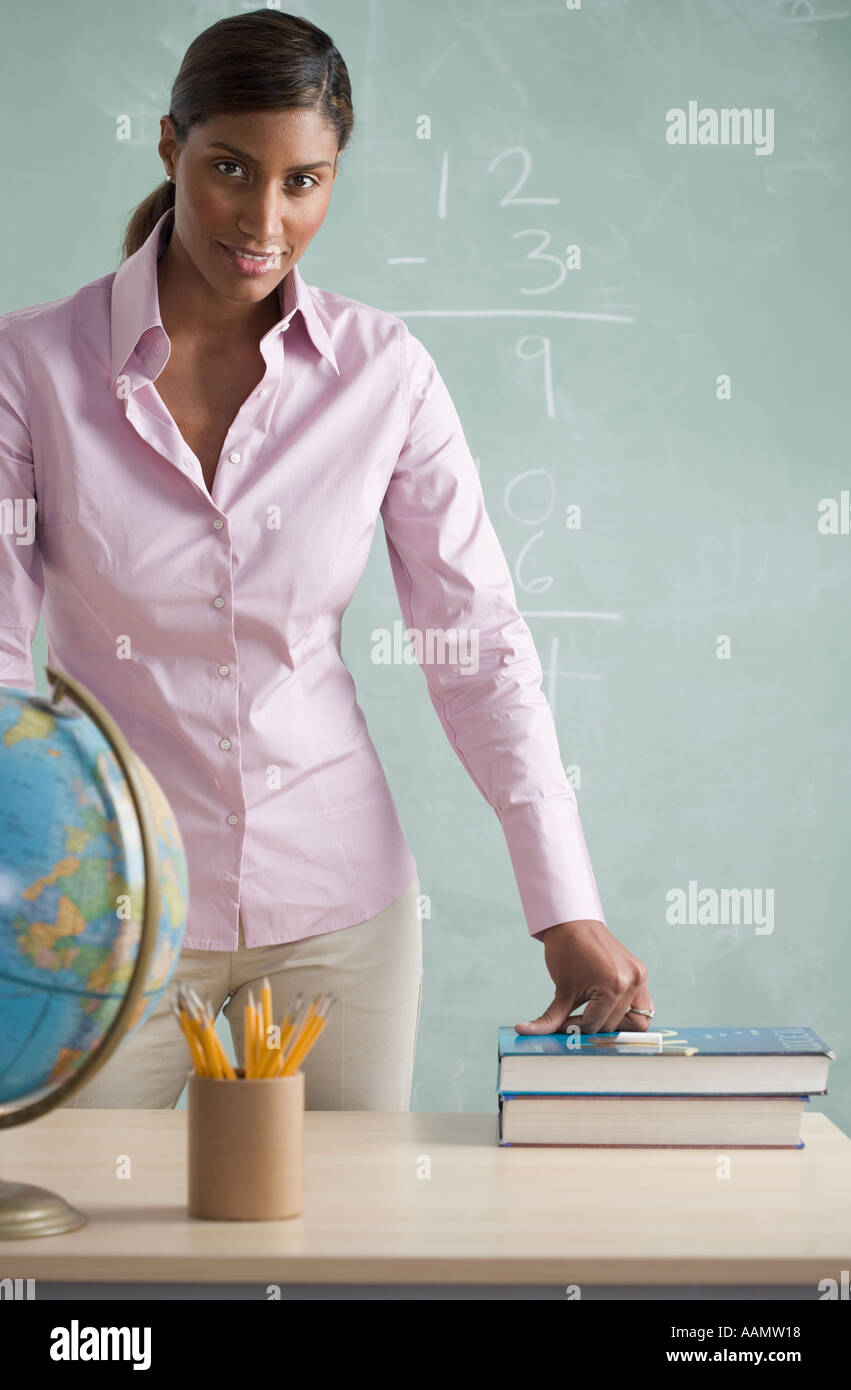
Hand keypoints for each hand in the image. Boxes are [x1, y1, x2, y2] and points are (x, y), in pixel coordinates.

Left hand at [515, 918, 653, 1035]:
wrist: (573, 922)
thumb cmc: (565, 951)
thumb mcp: (561, 991)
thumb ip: (551, 1018)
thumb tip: (527, 1032)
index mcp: (613, 986)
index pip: (595, 1024)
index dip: (575, 1027)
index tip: (563, 1023)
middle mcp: (631, 982)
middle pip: (612, 1025)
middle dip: (591, 1025)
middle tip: (574, 1019)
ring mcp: (639, 976)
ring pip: (634, 1021)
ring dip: (611, 1021)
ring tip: (592, 1013)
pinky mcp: (641, 972)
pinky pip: (643, 1005)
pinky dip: (627, 1012)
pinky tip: (607, 1007)